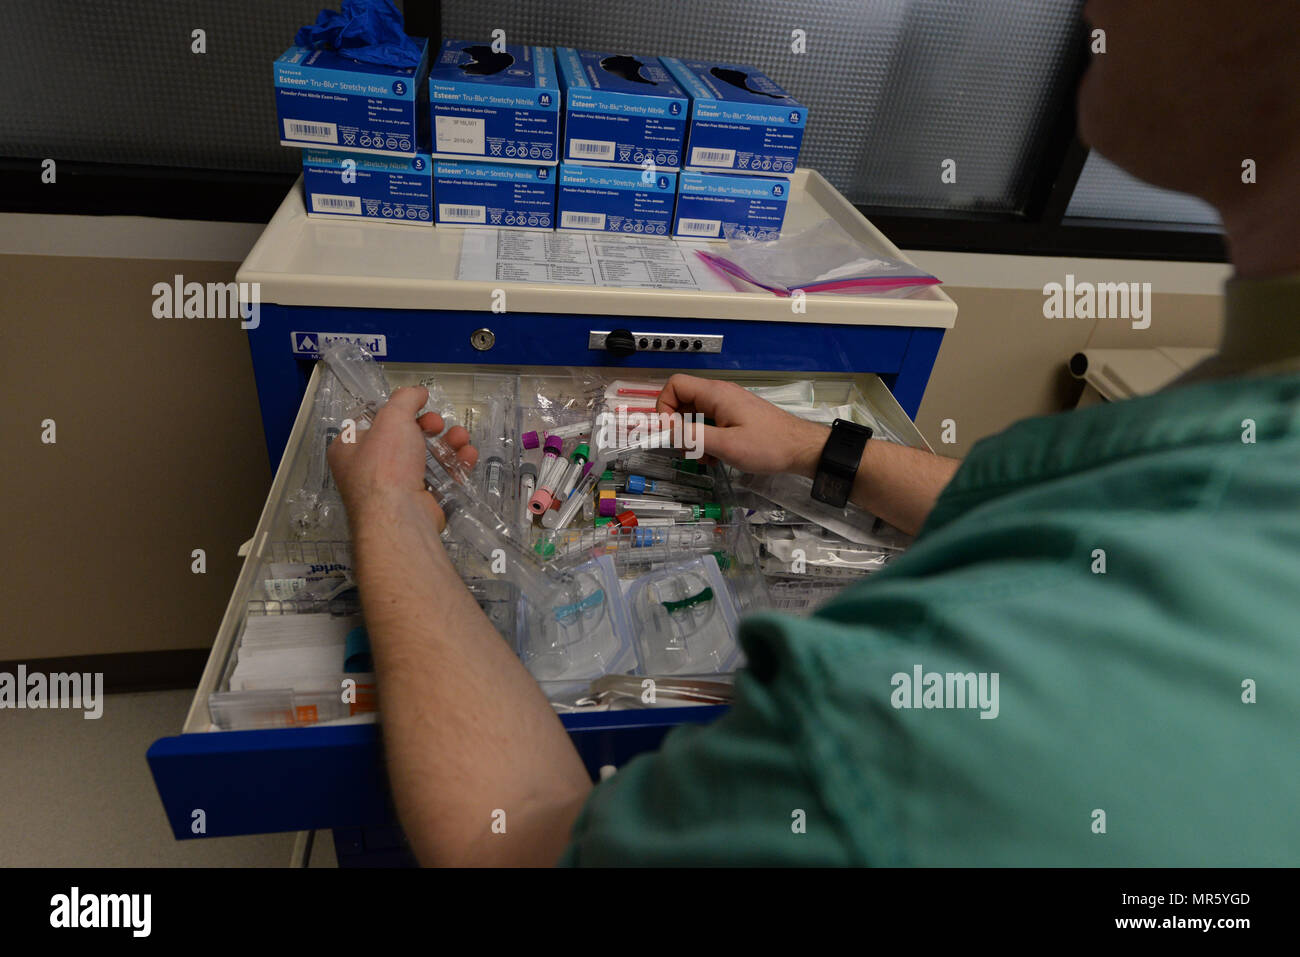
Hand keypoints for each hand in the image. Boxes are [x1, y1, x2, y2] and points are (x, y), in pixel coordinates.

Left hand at [327, 386, 477, 532]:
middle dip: (428, 426)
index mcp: (350, 449)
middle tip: (437, 424)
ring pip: (425, 458)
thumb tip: (417, 391)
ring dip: (447, 443)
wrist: (399, 516)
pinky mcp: (419, 503)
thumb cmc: (386, 464)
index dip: (396, 411)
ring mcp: (394, 489)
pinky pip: (439, 478)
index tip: (416, 405)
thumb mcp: (393, 418)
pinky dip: (454, 465)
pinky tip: (468, 456)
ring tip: (461, 438)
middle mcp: (368, 470)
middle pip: (403, 439)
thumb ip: (406, 398)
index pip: (372, 423)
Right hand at [656, 374, 828, 476]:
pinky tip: (717, 456)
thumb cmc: (768, 446)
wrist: (801, 449)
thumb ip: (692, 435)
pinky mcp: (735, 417)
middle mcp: (720, 394)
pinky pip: (709, 423)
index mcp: (715, 394)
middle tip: (688, 449)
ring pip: (695, 416)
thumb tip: (667, 429)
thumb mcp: (725, 445)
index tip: (670, 432)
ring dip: (694, 437)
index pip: (675, 385)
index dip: (664, 407)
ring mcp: (728, 405)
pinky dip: (707, 440)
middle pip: (682, 402)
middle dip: (679, 427)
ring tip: (706, 457)